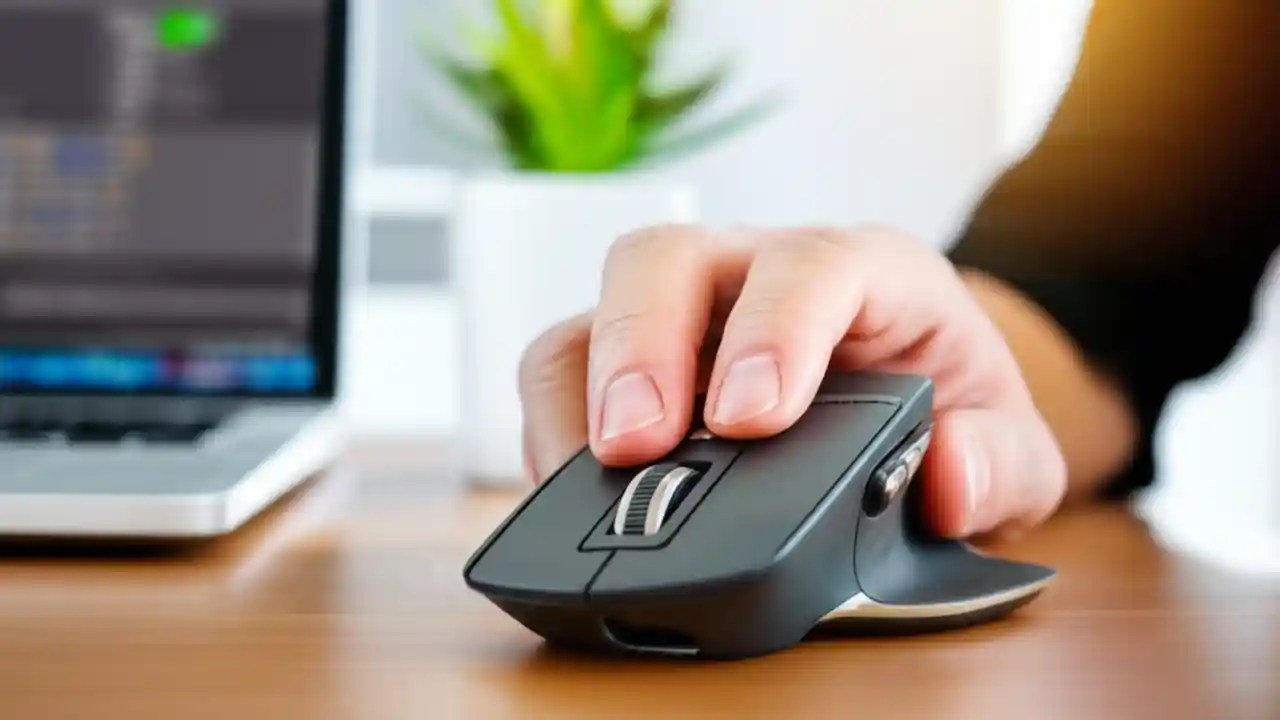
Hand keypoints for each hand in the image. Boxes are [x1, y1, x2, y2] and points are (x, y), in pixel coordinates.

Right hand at [518, 225, 1064, 538]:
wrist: (916, 404)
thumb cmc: (950, 411)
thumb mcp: (1012, 449)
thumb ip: (1003, 464)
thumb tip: (949, 479)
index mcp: (865, 273)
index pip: (812, 265)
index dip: (774, 330)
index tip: (749, 418)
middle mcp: (757, 275)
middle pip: (666, 256)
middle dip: (640, 346)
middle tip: (637, 446)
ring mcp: (685, 316)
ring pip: (594, 305)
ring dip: (578, 391)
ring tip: (586, 480)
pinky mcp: (634, 363)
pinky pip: (565, 370)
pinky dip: (554, 428)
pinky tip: (571, 489)